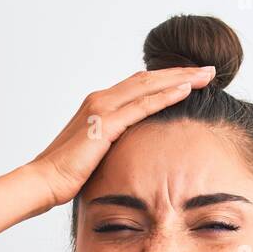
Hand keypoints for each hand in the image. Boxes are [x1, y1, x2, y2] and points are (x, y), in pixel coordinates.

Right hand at [26, 66, 216, 208]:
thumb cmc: (66, 175)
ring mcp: (102, 108)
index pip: (139, 86)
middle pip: (149, 78)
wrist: (43, 181)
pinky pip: (142, 105)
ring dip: (180, 78)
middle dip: (180, 72)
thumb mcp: (96, 154)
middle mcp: (101, 99)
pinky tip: (186, 90)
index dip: (167, 80)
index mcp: (99, 105)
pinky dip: (166, 95)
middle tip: (208, 70)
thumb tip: (132, 153)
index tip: (192, 79)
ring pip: (149, 86)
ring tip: (206, 74)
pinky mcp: (105, 123)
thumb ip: (114, 145)